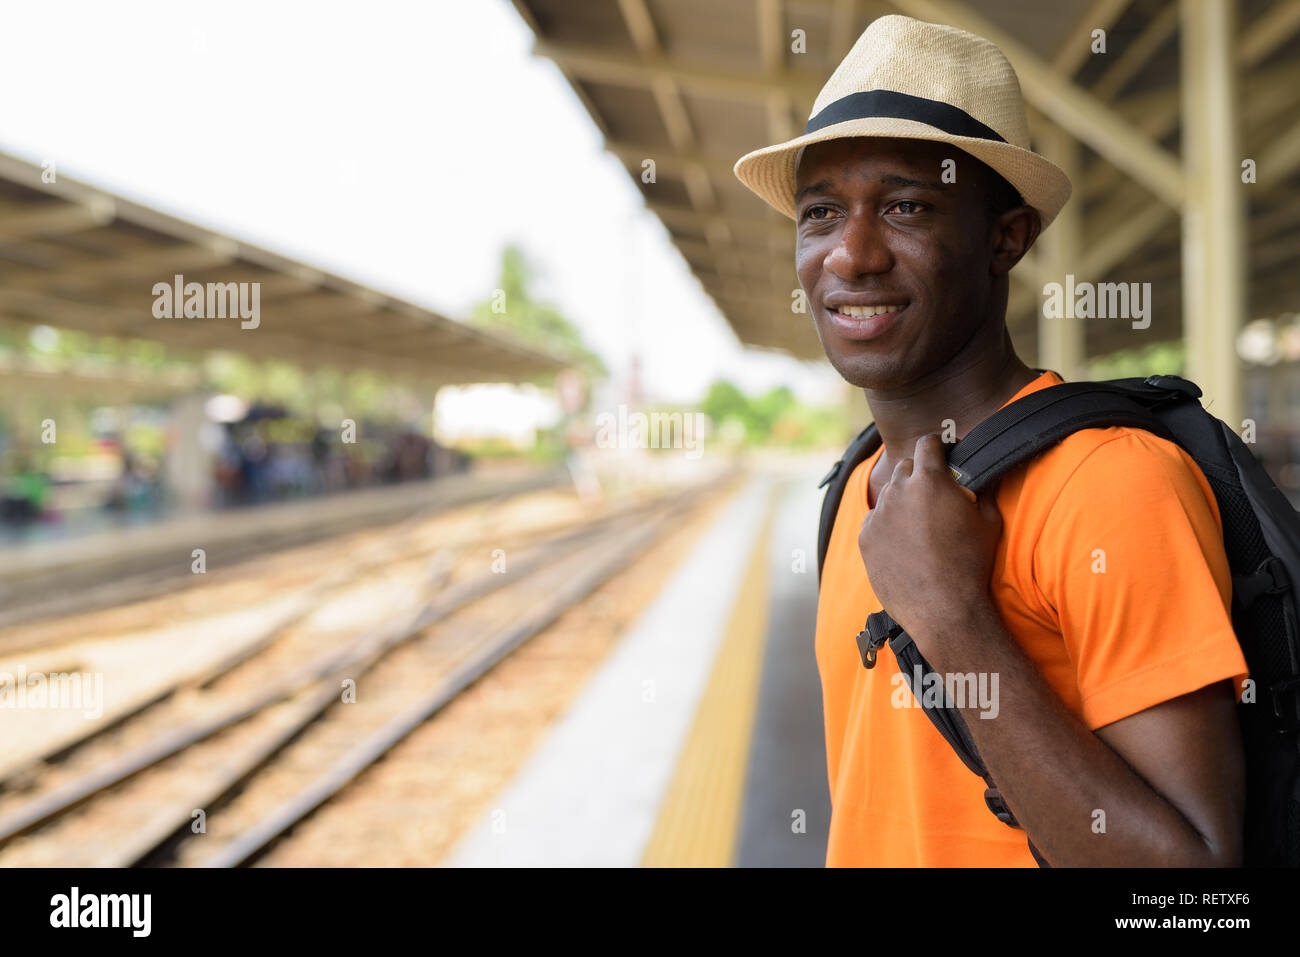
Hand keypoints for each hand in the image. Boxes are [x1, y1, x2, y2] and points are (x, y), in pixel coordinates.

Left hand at [857, 433, 1002, 654]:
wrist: (943, 608)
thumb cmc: (971, 565)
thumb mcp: (989, 522)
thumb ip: (982, 491)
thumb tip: (983, 478)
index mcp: (931, 481)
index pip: (928, 444)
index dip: (936, 446)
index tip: (940, 452)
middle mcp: (899, 491)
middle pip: (905, 468)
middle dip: (918, 476)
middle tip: (932, 496)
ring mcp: (879, 514)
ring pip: (889, 495)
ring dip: (902, 502)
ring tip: (919, 526)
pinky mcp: (865, 537)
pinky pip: (875, 521)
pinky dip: (887, 526)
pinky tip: (904, 545)